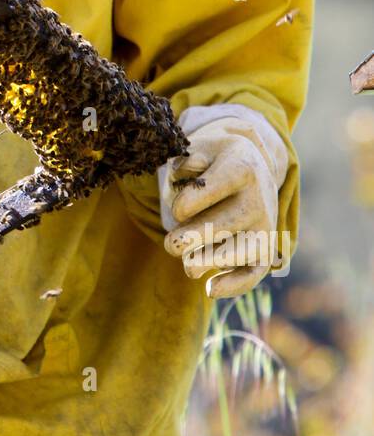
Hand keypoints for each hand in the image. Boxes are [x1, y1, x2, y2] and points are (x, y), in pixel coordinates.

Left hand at [161, 114, 286, 298]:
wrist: (254, 167)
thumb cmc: (217, 160)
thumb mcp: (202, 146)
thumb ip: (187, 158)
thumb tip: (182, 171)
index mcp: (241, 168)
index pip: (210, 190)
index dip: (185, 204)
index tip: (178, 210)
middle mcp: (258, 199)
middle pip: (224, 224)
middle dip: (191, 238)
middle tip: (171, 244)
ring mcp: (264, 226)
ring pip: (240, 251)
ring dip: (208, 261)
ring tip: (188, 265)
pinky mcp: (266, 250)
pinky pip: (254, 273)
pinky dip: (235, 285)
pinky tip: (210, 289)